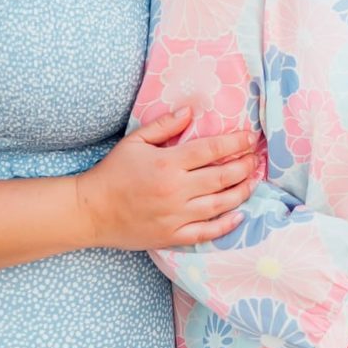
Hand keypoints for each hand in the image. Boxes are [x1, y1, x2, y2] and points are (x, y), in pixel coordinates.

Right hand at [74, 108, 260, 250]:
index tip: (249, 137)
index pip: (211, 150)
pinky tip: (239, 215)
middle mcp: (175, 190)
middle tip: (256, 159)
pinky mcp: (171, 236)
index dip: (234, 143)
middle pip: (221, 177)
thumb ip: (164, 126)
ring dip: (241, 192)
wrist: (90, 210)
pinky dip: (225, 225)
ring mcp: (175, 216)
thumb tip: (190, 112)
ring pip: (218, 205)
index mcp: (168, 164)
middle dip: (243, 167)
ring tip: (253, 182)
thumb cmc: (113, 172)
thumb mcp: (135, 141)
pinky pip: (205, 233)